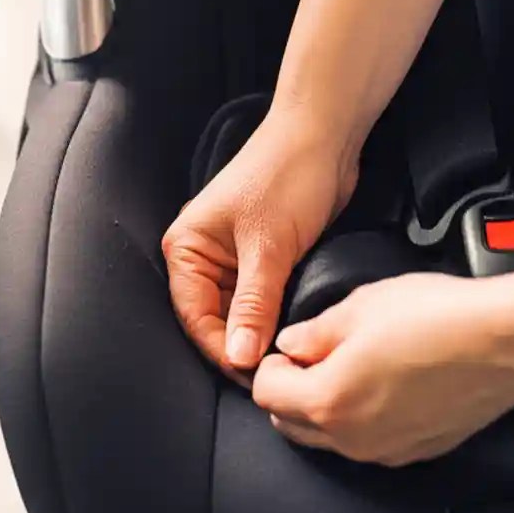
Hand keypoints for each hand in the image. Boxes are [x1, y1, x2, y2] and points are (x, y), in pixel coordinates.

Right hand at [162, 111, 359, 380]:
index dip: (222, 350)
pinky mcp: (264, 261)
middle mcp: (203, 258)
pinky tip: (291, 335)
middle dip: (240, 349)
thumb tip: (240, 358)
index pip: (195, 318)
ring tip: (284, 360)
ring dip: (259, 337)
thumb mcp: (269, 247)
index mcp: (187, 249)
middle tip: (272, 375)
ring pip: (240, 317)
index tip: (252, 375)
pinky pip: (262, 304)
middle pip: (214, 322)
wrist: (326, 137)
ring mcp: (234, 261)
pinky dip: (274, 320)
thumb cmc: (288, 174)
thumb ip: (252, 306)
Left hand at [252, 272, 513, 466]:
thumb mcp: (360, 306)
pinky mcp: (416, 451)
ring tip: (354, 365)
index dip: (271, 364)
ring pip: (328, 438)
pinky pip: (368, 442)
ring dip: (324, 407)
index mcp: (328, 401)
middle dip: (289, 390)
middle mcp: (352, 438)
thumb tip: (292, 344)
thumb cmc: (441, 319)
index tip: (289, 347)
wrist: (507, 343)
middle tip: (314, 355)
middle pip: (289, 424)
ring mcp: (385, 450)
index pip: (265, 392)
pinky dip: (361, 419)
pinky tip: (385, 384)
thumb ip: (314, 332)